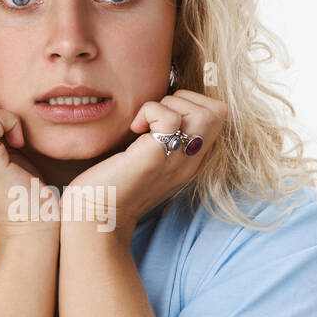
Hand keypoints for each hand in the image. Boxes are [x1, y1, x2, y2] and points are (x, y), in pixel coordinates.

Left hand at [63, 89, 225, 242]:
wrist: (97, 216)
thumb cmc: (114, 184)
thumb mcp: (150, 159)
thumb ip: (162, 138)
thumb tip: (158, 108)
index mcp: (190, 160)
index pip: (218, 117)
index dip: (192, 103)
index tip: (162, 116)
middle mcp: (190, 161)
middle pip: (219, 112)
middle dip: (187, 99)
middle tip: (156, 116)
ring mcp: (175, 161)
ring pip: (205, 113)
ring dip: (172, 104)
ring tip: (146, 123)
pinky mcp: (153, 159)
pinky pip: (169, 118)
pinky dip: (150, 111)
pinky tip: (134, 128)